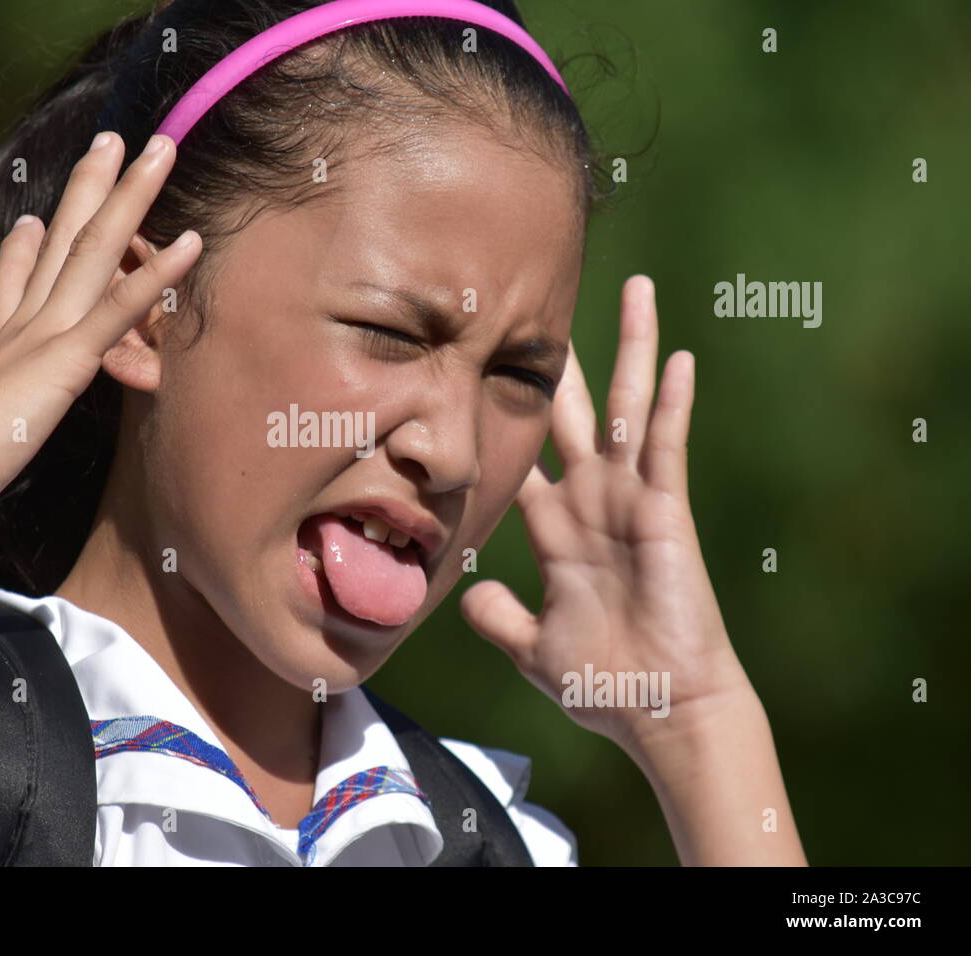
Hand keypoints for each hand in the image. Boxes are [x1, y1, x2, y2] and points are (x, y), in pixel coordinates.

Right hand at [0, 132, 201, 523]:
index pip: (17, 281)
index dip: (27, 248)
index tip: (35, 218)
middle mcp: (23, 323)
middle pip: (64, 239)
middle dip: (89, 186)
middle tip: (111, 139)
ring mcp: (46, 332)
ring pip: (96, 248)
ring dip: (131, 196)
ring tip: (160, 148)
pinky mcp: (67, 357)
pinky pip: (120, 305)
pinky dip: (156, 270)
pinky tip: (191, 240)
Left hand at [461, 276, 753, 758]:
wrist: (660, 712)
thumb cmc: (604, 684)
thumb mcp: (532, 646)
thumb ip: (499, 616)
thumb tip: (466, 592)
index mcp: (557, 531)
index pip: (523, 458)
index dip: (501, 417)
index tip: (477, 373)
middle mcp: (592, 504)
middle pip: (574, 414)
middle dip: (563, 361)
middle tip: (547, 303)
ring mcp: (630, 503)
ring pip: (629, 409)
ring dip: (634, 349)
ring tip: (638, 290)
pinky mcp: (666, 513)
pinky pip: (666, 447)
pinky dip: (671, 403)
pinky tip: (679, 357)